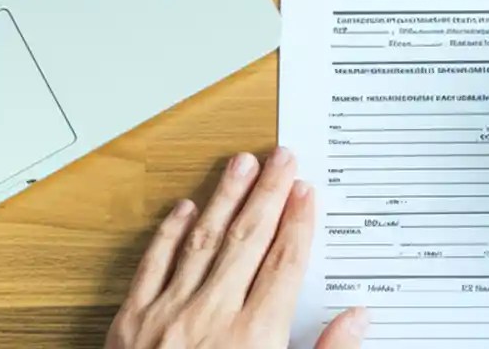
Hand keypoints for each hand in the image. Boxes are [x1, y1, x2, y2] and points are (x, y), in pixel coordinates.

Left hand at [106, 148, 367, 348]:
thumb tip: (358, 319)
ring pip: (202, 241)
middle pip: (248, 240)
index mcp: (254, 338)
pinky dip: (168, 235)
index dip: (299, 222)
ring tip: (240, 165)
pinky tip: (182, 209)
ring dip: (223, 198)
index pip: (284, 263)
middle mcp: (211, 317)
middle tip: (282, 158)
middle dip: (268, 194)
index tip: (307, 191)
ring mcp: (167, 316)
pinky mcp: (130, 324)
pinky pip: (152, 267)